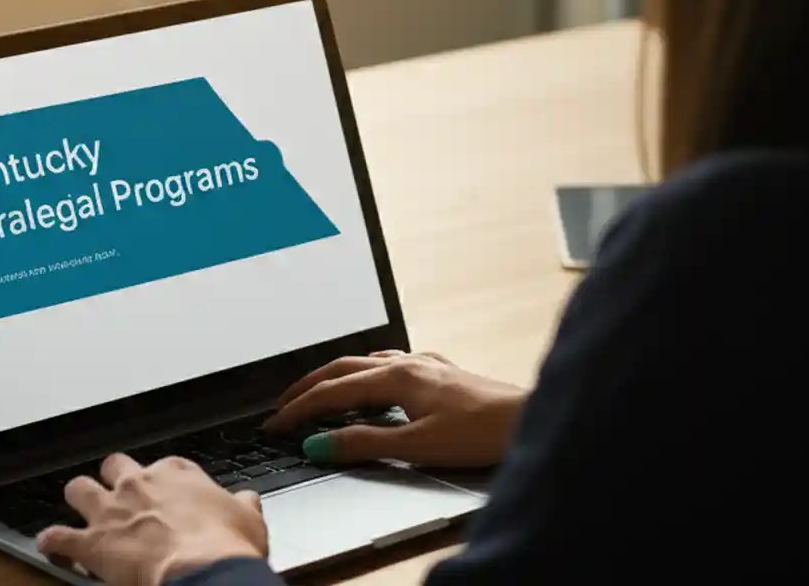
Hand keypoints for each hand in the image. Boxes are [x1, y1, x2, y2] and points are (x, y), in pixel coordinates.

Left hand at [36, 453, 267, 585]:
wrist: (201, 571)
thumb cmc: (225, 545)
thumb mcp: (249, 519)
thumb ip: (243, 506)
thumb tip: (247, 501)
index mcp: (176, 474)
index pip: (165, 465)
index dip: (164, 480)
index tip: (168, 494)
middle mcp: (138, 484)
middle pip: (113, 466)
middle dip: (113, 478)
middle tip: (119, 493)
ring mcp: (112, 511)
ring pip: (78, 489)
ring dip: (79, 499)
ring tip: (81, 510)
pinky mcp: (93, 542)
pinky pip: (59, 537)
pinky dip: (53, 541)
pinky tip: (50, 544)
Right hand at [264, 350, 526, 467]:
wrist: (531, 420)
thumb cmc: (482, 432)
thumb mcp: (415, 445)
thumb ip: (365, 444)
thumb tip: (320, 444)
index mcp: (397, 376)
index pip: (333, 391)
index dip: (300, 408)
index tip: (277, 423)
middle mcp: (409, 363)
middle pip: (343, 367)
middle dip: (309, 386)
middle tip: (285, 405)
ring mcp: (428, 365)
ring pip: (368, 361)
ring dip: (338, 376)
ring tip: (322, 392)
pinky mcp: (444, 374)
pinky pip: (393, 363)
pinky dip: (370, 373)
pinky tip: (378, 383)